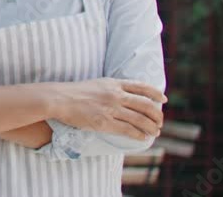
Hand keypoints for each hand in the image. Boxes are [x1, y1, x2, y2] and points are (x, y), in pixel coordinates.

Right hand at [51, 78, 166, 140]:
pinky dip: (138, 134)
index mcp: (114, 83)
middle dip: (156, 114)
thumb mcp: (97, 84)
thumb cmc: (75, 92)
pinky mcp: (105, 122)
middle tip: (160, 121)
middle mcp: (115, 95)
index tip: (163, 100)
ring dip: (151, 127)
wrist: (59, 99)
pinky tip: (143, 137)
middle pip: (145, 104)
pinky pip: (127, 130)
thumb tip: (125, 96)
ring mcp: (111, 108)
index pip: (141, 86)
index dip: (155, 93)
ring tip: (156, 132)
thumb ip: (112, 89)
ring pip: (139, 119)